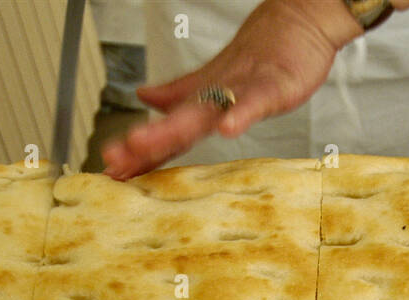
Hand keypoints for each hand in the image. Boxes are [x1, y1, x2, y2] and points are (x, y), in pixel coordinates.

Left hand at [102, 0, 363, 179]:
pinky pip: (253, 102)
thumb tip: (145, 97)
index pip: (166, 130)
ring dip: (172, 128)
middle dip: (144, 143)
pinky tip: (226, 128)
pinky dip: (239, 114)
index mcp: (204, 98)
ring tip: (144, 143)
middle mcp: (215, 94)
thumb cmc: (264, 54)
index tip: (111, 170)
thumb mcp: (218, 78)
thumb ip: (182, 92)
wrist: (297, 20)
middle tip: (115, 159)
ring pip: (203, 111)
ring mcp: (241, 88)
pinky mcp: (271, 86)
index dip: (139, 151)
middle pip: (175, 124)